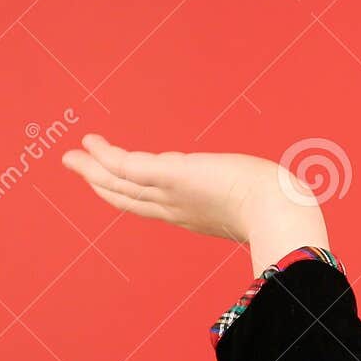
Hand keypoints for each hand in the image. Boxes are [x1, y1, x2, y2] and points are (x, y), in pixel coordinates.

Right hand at [60, 133, 317, 243]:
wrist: (282, 215)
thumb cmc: (285, 211)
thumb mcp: (264, 202)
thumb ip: (259, 198)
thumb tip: (288, 191)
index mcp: (198, 216)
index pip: (157, 205)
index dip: (132, 195)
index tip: (118, 183)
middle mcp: (179, 209)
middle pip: (129, 198)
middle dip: (101, 183)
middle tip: (77, 166)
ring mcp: (173, 194)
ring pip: (120, 184)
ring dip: (93, 169)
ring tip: (71, 155)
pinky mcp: (172, 176)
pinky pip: (128, 166)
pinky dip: (105, 156)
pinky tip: (91, 143)